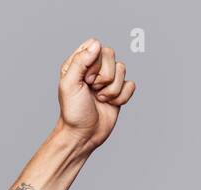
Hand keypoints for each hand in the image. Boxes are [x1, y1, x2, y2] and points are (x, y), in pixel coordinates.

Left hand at [57, 37, 135, 152]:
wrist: (83, 135)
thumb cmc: (73, 112)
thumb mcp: (69, 85)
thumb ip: (80, 62)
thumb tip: (96, 44)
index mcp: (78, 64)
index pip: (95, 45)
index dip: (94, 61)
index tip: (86, 79)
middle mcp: (93, 69)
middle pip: (111, 54)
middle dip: (104, 76)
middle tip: (92, 90)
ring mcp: (107, 80)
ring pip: (123, 69)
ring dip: (111, 89)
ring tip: (99, 99)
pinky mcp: (119, 91)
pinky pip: (131, 85)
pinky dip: (121, 97)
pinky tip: (109, 104)